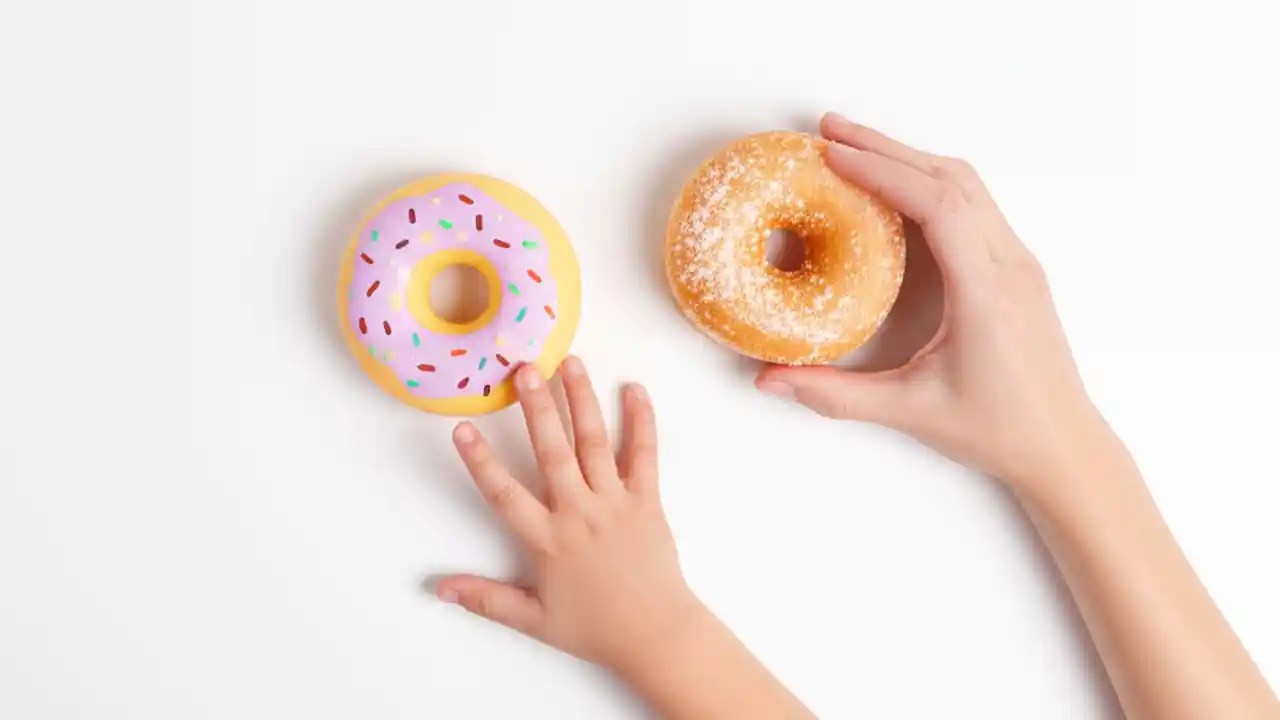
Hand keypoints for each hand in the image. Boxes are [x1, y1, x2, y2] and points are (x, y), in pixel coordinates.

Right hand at [436, 358, 703, 672]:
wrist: (656, 635)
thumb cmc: (595, 628)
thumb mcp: (533, 619)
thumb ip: (485, 599)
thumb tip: (438, 588)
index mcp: (547, 540)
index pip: (504, 493)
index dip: (481, 460)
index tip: (462, 427)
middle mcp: (579, 513)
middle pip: (552, 452)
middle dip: (536, 409)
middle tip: (523, 369)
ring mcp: (615, 503)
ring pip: (594, 443)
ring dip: (581, 400)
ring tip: (570, 363)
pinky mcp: (647, 500)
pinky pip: (644, 454)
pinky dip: (641, 421)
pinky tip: (635, 389)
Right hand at [757, 112, 1106, 492]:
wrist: (1063, 446)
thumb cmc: (998, 430)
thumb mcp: (911, 413)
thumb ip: (836, 395)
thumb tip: (771, 379)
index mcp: (985, 293)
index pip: (936, 204)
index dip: (881, 171)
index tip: (831, 154)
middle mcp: (1009, 266)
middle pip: (951, 178)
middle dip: (886, 147)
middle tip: (829, 130)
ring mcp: (1019, 263)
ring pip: (967, 184)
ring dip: (910, 158)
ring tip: (856, 147)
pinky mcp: (1017, 269)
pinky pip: (976, 204)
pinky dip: (931, 181)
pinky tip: (898, 186)